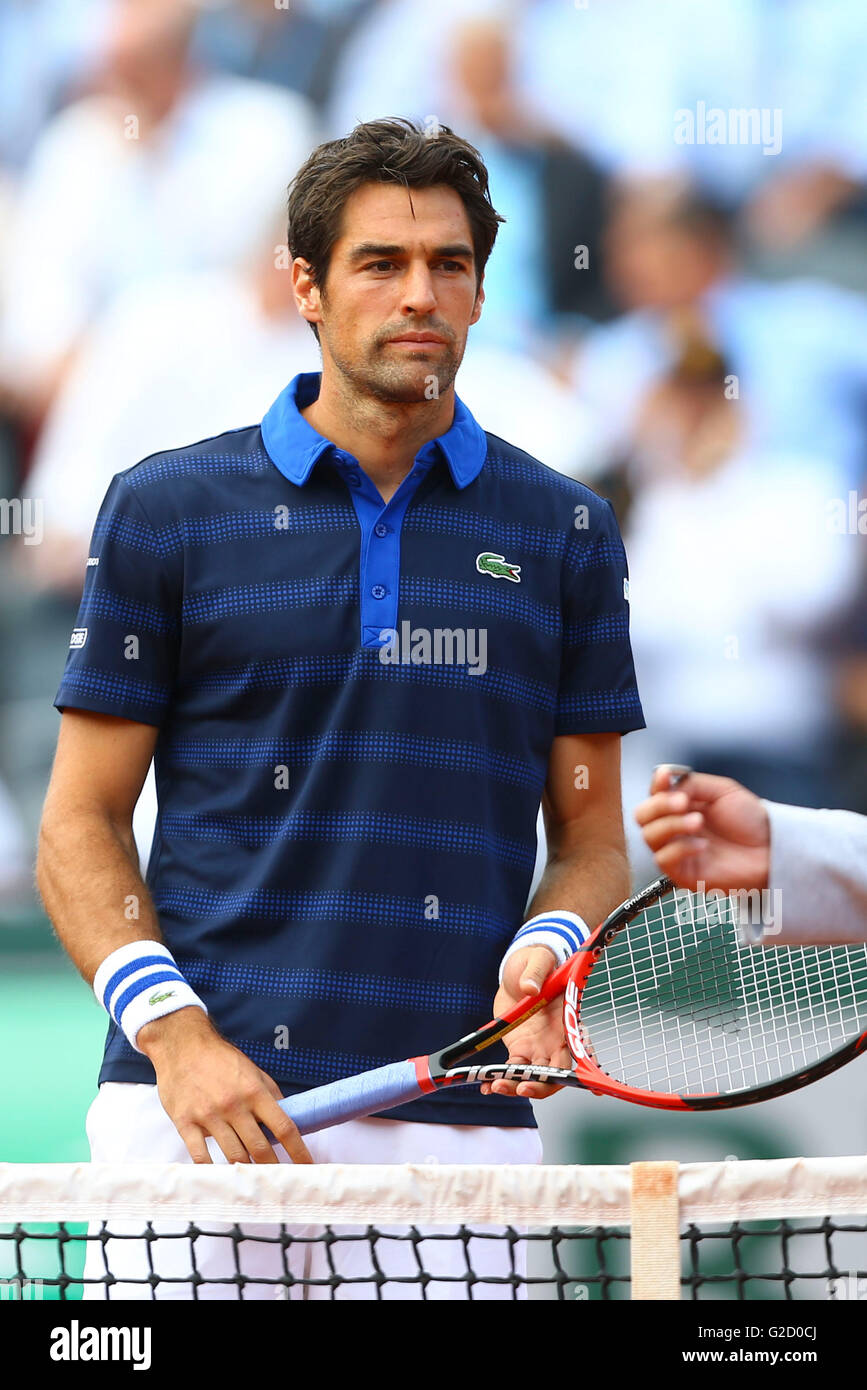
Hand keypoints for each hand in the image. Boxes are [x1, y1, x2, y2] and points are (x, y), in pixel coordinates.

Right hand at [138, 1008, 312, 1164]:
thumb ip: (270, 1094)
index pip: (284, 1127)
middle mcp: (234, 1104)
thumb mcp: (252, 1070)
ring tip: (255, 1183)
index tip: (307, 1166)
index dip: (298, 1150)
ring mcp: (209, 1115)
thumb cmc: (220, 1059)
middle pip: (260, 1147)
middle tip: (281, 1181)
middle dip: (273, 1168)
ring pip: (234, 1155)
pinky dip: (212, 1170)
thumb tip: (289, 1117)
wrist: (182, 1045)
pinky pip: (200, 1155)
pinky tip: (221, 1177)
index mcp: (254, 1091)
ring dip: (246, 1171)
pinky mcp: (185, 1122)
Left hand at [481, 946, 570, 1101]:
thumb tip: (529, 987)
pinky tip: (486, 1085)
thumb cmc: (535, 962)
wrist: (517, 970)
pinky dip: (500, 1079)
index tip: (580, 1086)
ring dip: (516, 1086)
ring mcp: (537, 1047)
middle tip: (521, 1088)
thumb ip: (535, 972)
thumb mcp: (537, 960)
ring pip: (532, 1078)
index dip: (583, 1071)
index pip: (579, 1050)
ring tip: (495, 1086)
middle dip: (540, 1086)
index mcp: (566, 1021)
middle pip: (555, 1074)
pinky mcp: (519, 1049)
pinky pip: (511, 1071)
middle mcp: (555, 1040)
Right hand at [634, 767, 769, 891]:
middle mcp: (674, 828)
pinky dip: (681, 848)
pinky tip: (703, 845)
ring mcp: (676, 851)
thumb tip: (668, 782)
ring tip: (698, 822)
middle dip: (658, 805)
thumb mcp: (723, 790)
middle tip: (683, 803)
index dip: (656, 784)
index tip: (666, 776)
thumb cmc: (750, 821)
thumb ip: (693, 783)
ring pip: (649, 836)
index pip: (654, 794)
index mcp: (681, 807)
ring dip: (672, 825)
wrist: (771, 848)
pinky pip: (664, 859)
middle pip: (642, 815)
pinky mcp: (682, 873)